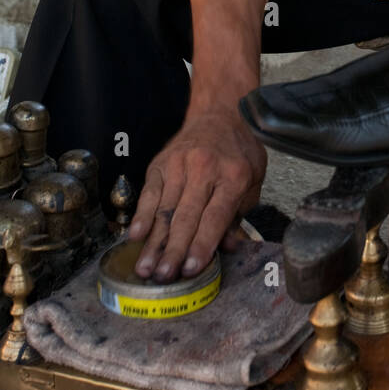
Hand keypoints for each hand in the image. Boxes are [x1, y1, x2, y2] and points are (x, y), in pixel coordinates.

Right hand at [128, 107, 265, 281]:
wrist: (221, 113)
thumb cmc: (239, 152)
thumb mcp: (253, 182)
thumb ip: (239, 215)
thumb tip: (227, 247)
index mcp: (234, 176)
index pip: (215, 217)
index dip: (202, 245)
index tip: (191, 269)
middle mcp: (205, 169)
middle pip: (187, 217)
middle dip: (174, 251)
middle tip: (163, 277)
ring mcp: (180, 165)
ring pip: (165, 209)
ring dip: (154, 242)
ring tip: (145, 268)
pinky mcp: (160, 163)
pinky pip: (149, 193)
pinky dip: (141, 216)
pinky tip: (135, 236)